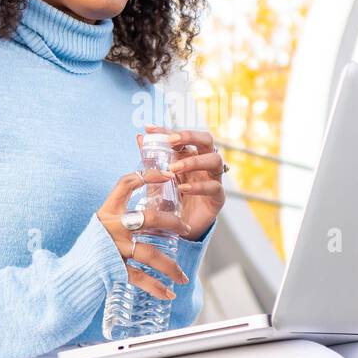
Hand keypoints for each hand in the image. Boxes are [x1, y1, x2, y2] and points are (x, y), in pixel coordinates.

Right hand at [96, 168, 191, 300]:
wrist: (70, 275)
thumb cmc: (91, 249)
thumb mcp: (102, 226)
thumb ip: (122, 218)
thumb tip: (152, 215)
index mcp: (107, 211)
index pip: (126, 183)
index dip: (148, 175)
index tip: (168, 175)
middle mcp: (111, 227)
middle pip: (149, 218)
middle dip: (173, 223)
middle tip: (186, 229)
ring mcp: (113, 248)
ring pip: (150, 254)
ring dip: (170, 266)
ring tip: (183, 278)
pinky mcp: (113, 269)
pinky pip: (139, 278)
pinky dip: (156, 288)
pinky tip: (169, 294)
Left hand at [137, 124, 225, 240]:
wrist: (178, 229)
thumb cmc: (169, 200)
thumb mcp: (156, 179)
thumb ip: (151, 160)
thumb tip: (140, 137)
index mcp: (189, 156)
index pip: (181, 137)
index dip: (166, 130)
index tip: (149, 129)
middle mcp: (203, 164)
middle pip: (206, 140)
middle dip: (190, 136)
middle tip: (172, 141)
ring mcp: (212, 179)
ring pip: (214, 160)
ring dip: (194, 161)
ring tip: (174, 168)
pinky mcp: (218, 197)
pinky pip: (214, 186)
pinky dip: (198, 186)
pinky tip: (183, 188)